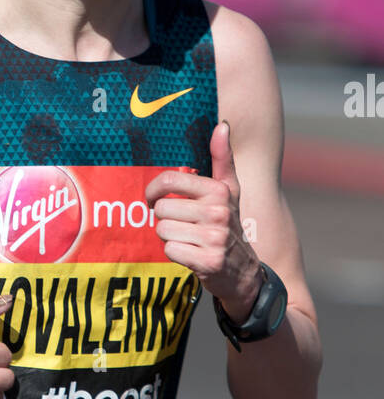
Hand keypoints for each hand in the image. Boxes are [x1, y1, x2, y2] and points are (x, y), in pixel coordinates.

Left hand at [144, 120, 262, 321]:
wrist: (244, 273)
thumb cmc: (228, 226)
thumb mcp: (229, 192)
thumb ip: (222, 158)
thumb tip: (222, 125)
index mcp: (220, 191)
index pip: (170, 181)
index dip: (153, 190)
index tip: (153, 198)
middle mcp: (219, 212)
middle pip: (162, 209)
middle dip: (165, 219)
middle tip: (181, 225)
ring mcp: (215, 238)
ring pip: (163, 230)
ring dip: (169, 237)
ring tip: (188, 239)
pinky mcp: (208, 262)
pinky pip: (170, 251)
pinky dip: (175, 254)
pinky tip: (191, 254)